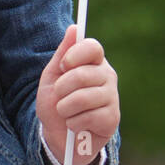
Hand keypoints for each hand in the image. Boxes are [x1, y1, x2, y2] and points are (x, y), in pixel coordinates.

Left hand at [36, 25, 119, 164]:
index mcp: (94, 62)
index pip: (92, 47)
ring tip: (66, 113)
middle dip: (62, 88)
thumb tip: (74, 28)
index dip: (75, 55)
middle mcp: (107, 76)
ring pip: (83, 97)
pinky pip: (88, 117)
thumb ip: (62, 54)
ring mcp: (112, 97)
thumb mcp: (52, 77)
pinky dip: (73, 123)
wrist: (58, 137)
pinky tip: (76, 126)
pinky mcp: (113, 118)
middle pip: (83, 74)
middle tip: (60, 97)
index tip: (63, 66)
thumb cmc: (56, 104)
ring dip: (65, 108)